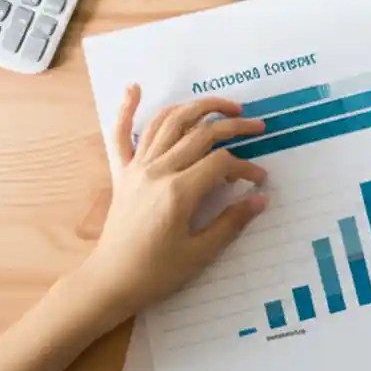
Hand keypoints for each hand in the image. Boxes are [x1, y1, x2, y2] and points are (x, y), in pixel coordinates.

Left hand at [76, 85, 269, 321]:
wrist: (109, 282)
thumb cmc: (155, 273)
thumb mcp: (199, 253)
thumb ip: (231, 222)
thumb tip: (261, 199)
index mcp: (177, 192)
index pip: (221, 163)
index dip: (246, 167)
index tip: (260, 180)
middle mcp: (156, 171)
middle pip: (200, 134)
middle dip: (232, 126)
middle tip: (257, 125)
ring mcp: (136, 169)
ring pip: (167, 123)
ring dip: (196, 107)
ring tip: (221, 105)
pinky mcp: (121, 174)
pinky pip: (120, 135)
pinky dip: (126, 109)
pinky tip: (134, 89)